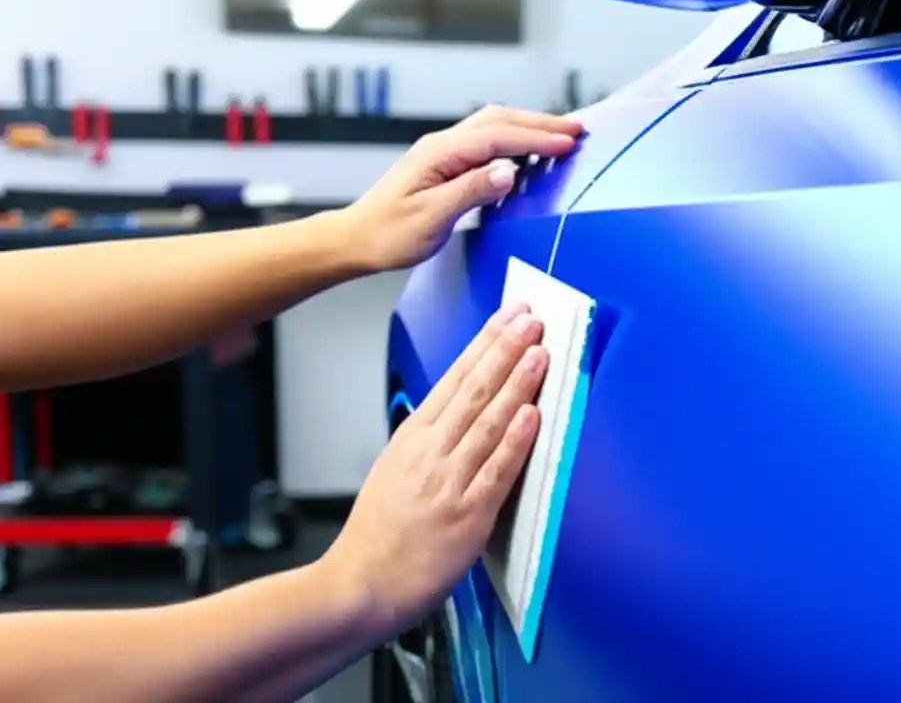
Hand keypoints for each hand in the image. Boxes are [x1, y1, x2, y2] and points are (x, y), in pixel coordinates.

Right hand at [322, 302, 548, 633]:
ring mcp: (449, 482)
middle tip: (530, 318)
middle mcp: (430, 453)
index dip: (485, 344)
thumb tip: (458, 415)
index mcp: (412, 439)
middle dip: (505, 349)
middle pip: (474, 390)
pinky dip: (516, 440)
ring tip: (539, 352)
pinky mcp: (468, 515)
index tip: (507, 317)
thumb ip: (427, 443)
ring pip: (488, 422)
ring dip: (517, 383)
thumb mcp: (394, 470)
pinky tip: (532, 414)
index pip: (454, 379)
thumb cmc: (377, 534)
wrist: (361, 583)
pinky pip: (497, 471)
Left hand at [343, 106, 582, 269]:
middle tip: (577, 131)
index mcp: (440, 153)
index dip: (536, 139)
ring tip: (561, 135)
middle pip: (499, 121)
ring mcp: (444, 153)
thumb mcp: (431, 218)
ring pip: (494, 127)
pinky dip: (514, 141)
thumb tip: (508, 171)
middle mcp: (442, 145)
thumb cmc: (389, 234)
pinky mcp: (445, 165)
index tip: (568, 143)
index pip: (498, 137)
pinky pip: (487, 143)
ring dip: (529, 128)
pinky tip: (528, 153)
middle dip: (540, 124)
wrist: (357, 239)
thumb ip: (471, 192)